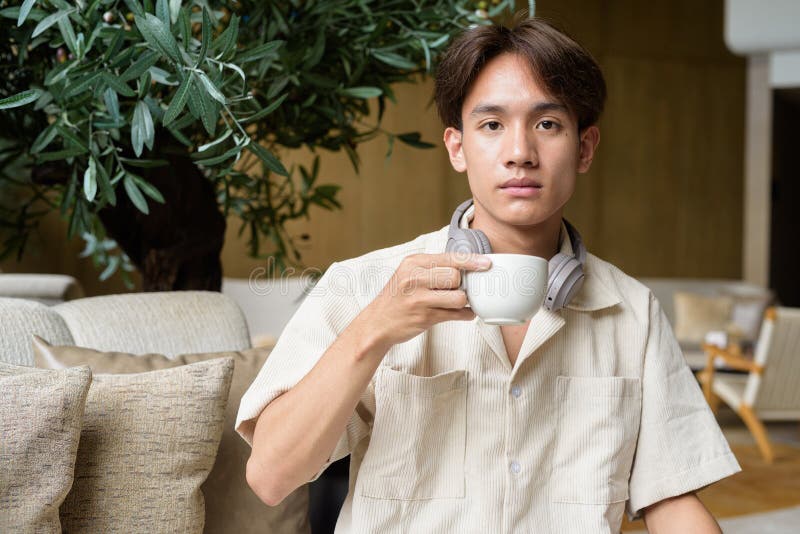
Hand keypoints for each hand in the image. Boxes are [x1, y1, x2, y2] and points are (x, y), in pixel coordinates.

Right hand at [359, 252, 491, 351]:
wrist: (377, 323)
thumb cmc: (397, 297)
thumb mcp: (408, 274)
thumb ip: (433, 268)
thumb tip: (467, 267)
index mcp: (413, 263)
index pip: (449, 257)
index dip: (471, 260)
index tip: (487, 263)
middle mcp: (414, 278)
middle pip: (456, 276)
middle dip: (461, 284)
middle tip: (456, 289)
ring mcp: (419, 299)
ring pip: (458, 296)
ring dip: (462, 301)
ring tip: (456, 303)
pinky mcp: (425, 317)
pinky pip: (456, 315)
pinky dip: (465, 315)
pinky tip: (463, 314)